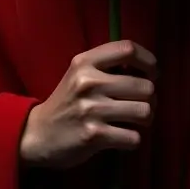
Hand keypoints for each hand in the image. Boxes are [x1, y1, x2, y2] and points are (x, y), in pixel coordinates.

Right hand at [19, 40, 157, 169]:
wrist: (37, 134)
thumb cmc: (67, 102)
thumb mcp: (80, 75)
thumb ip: (108, 66)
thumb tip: (149, 69)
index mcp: (85, 62)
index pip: (128, 49)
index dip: (149, 61)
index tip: (152, 74)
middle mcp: (88, 82)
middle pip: (145, 86)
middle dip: (151, 99)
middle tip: (141, 105)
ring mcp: (91, 109)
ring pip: (145, 111)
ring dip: (145, 120)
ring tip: (134, 121)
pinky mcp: (94, 135)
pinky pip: (134, 137)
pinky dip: (132, 140)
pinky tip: (121, 137)